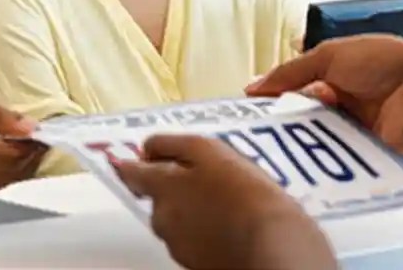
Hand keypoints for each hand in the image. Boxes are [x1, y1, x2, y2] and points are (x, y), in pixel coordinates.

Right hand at [0, 96, 45, 205]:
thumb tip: (28, 126)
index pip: (11, 157)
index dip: (32, 143)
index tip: (39, 128)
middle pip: (14, 172)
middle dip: (29, 152)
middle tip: (31, 130)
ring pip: (9, 181)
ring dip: (18, 161)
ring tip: (13, 137)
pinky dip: (4, 170)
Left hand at [115, 135, 336, 269]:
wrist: (270, 242)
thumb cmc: (243, 191)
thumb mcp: (209, 151)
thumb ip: (172, 145)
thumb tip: (145, 148)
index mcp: (161, 187)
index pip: (131, 173)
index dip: (134, 164)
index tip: (139, 159)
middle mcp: (161, 218)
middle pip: (158, 198)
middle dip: (176, 188)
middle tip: (210, 180)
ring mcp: (177, 245)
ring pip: (177, 220)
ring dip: (192, 209)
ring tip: (227, 202)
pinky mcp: (196, 263)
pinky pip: (195, 239)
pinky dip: (206, 230)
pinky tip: (231, 224)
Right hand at [247, 34, 402, 154]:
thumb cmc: (383, 62)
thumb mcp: (328, 56)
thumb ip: (288, 72)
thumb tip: (252, 88)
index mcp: (331, 73)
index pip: (292, 88)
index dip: (273, 97)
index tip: (253, 107)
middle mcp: (339, 101)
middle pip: (300, 114)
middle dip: (290, 115)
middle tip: (279, 119)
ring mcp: (350, 127)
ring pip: (314, 136)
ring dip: (307, 133)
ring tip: (300, 130)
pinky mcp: (360, 151)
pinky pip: (334, 156)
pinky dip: (323, 154)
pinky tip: (310, 153)